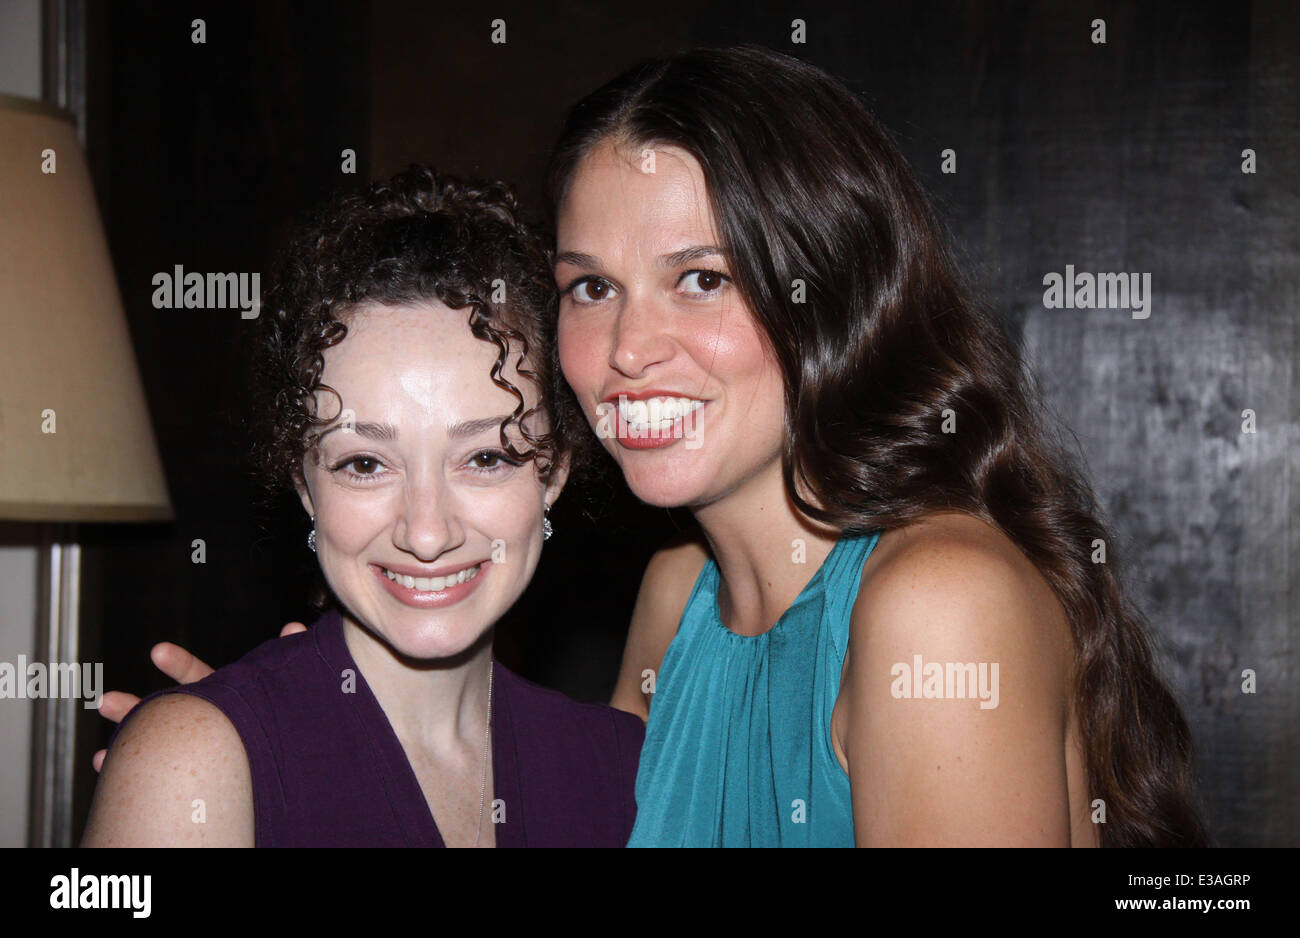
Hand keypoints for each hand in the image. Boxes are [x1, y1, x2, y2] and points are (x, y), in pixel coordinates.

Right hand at [91, 622, 307, 771]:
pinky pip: (167, 784)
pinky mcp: (202, 779)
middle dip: (134, 709)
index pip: (199, 677)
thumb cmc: (287, 719)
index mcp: (226, 699)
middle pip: (165, 714)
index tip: (158, 652)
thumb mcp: (286, 690)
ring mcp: (198, 750)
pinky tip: (124, 791)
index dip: (179, 664)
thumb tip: (294, 629)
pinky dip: (144, 789)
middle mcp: (206, 724)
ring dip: (129, 754)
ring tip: (101, 758)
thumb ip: (289, 658)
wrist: (294, 765)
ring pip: (156, 749)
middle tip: (106, 702)